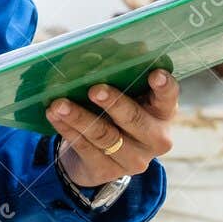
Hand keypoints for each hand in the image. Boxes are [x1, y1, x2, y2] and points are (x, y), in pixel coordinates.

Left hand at [46, 70, 178, 186]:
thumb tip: (109, 50)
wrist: (101, 155)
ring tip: (59, 104)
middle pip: (134, 120)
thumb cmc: (117, 111)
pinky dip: (67, 128)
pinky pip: (84, 147)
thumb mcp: (125, 93)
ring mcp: (133, 159)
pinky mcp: (107, 171)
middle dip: (114, 103)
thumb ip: (122, 72)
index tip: (155, 74)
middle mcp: (155, 138)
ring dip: (79, 117)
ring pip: (104, 136)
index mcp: (163, 112)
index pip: (168, 97)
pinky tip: (54, 115)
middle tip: (95, 89)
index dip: (164, 87)